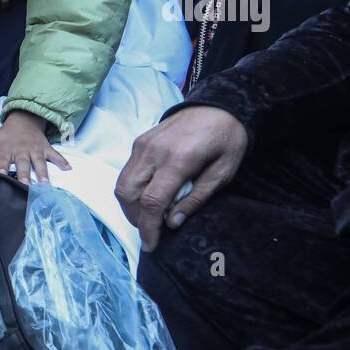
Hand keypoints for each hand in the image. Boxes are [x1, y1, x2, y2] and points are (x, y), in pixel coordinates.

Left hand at [0, 110, 70, 183]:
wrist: (24, 120)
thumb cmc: (6, 135)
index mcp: (7, 149)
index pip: (3, 160)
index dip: (1, 168)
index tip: (1, 176)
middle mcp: (22, 150)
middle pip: (23, 163)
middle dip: (24, 174)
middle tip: (26, 184)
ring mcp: (35, 149)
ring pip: (39, 161)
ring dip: (43, 172)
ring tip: (45, 184)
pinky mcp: (46, 148)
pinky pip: (55, 155)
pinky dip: (62, 161)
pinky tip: (68, 169)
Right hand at [114, 105, 248, 251]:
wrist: (219, 104)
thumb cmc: (227, 139)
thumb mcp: (223, 173)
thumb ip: (197, 198)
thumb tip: (172, 223)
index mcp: (178, 160)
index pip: (152, 201)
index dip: (149, 228)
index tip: (151, 245)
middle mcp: (153, 152)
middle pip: (128, 194)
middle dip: (136, 219)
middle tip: (151, 231)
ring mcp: (142, 145)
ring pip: (122, 184)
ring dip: (130, 206)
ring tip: (149, 216)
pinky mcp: (139, 142)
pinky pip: (127, 172)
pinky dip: (132, 190)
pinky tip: (149, 195)